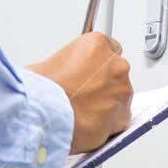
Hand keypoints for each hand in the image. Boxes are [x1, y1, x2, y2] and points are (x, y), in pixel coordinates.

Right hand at [26, 32, 133, 151]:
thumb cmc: (44, 92)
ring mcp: (123, 91)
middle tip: (83, 91)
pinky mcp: (124, 114)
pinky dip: (109, 119)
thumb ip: (64, 65)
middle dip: (103, 80)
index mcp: (97, 46)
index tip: (89, 69)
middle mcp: (116, 65)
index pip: (109, 46)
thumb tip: (61, 74)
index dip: (97, 61)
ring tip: (83, 109)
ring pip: (120, 94)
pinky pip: (120, 116)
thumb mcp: (45, 65)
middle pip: (116, 70)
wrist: (46, 116)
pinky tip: (90, 121)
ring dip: (107, 100)